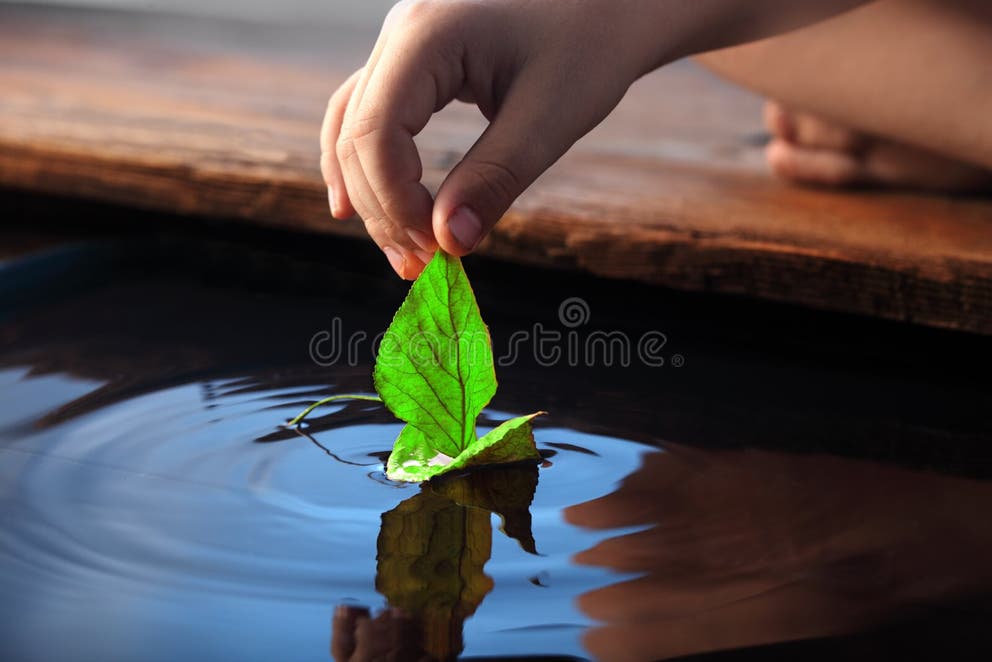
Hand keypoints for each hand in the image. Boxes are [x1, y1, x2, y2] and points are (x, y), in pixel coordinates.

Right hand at [320, 0, 672, 278]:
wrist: (613, 4)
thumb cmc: (591, 46)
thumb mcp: (549, 119)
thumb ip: (495, 180)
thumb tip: (449, 243)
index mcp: (426, 37)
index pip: (375, 135)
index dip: (396, 203)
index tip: (437, 250)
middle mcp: (400, 34)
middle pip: (355, 139)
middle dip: (384, 211)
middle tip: (423, 267)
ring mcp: (402, 46)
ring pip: (353, 130)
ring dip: (372, 197)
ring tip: (402, 253)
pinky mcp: (416, 63)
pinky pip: (370, 117)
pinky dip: (369, 167)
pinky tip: (365, 207)